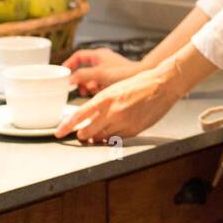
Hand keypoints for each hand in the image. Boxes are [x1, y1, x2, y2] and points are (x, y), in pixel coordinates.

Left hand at [54, 65, 180, 142]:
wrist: (163, 85)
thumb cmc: (139, 84)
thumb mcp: (114, 89)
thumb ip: (100, 103)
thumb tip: (87, 117)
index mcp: (105, 98)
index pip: (79, 116)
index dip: (66, 127)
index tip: (59, 132)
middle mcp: (112, 112)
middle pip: (87, 132)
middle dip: (83, 134)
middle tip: (82, 133)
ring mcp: (123, 123)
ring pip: (101, 138)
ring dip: (97, 137)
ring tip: (100, 131)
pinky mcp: (133, 130)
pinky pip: (116, 139)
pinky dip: (111, 137)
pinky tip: (114, 130)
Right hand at [62, 47, 139, 96]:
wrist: (142, 78)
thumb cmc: (124, 73)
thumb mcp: (99, 74)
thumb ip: (82, 76)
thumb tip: (70, 80)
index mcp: (98, 55)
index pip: (78, 57)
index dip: (69, 64)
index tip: (62, 74)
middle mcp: (102, 60)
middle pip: (84, 70)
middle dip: (81, 81)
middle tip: (81, 89)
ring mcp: (108, 69)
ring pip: (92, 79)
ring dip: (90, 86)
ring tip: (93, 91)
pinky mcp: (113, 78)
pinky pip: (100, 84)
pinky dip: (98, 89)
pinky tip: (102, 92)